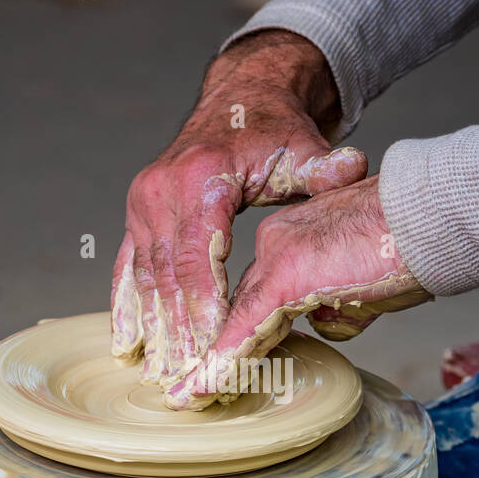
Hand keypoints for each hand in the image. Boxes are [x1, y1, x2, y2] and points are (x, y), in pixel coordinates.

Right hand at [111, 30, 367, 388]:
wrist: (239, 99)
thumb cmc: (274, 130)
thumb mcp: (304, 149)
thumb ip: (325, 169)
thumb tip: (352, 169)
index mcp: (201, 179)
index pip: (200, 258)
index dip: (204, 307)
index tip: (211, 347)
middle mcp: (162, 191)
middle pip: (169, 276)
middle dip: (177, 332)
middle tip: (185, 378)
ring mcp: (144, 203)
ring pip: (146, 277)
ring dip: (152, 329)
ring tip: (159, 375)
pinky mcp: (138, 213)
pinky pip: (128, 266)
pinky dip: (126, 306)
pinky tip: (127, 345)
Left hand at [162, 174, 432, 409]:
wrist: (436, 213)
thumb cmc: (416, 244)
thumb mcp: (370, 283)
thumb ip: (340, 301)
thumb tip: (327, 322)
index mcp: (295, 237)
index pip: (257, 294)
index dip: (237, 334)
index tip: (216, 364)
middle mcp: (277, 241)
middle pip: (237, 308)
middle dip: (212, 351)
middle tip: (185, 390)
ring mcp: (279, 255)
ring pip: (236, 320)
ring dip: (209, 364)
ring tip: (185, 399)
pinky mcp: (289, 274)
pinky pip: (248, 328)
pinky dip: (226, 362)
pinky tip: (203, 389)